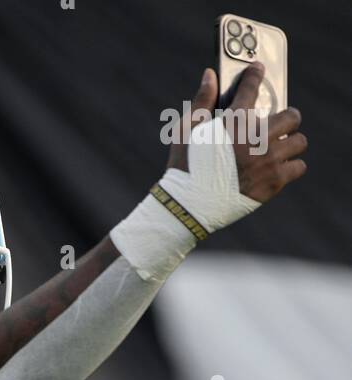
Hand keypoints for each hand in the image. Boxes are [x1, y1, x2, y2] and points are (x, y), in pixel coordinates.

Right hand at [167, 65, 306, 206]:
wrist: (188, 207)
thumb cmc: (183, 168)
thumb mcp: (185, 131)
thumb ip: (201, 101)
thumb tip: (210, 74)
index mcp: (235, 121)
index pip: (251, 86)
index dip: (255, 74)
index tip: (258, 69)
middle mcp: (257, 138)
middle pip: (292, 116)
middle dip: (286, 118)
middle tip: (278, 124)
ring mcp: (268, 161)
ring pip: (299, 142)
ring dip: (291, 143)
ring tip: (281, 148)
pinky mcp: (274, 183)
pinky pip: (298, 167)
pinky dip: (291, 167)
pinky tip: (280, 168)